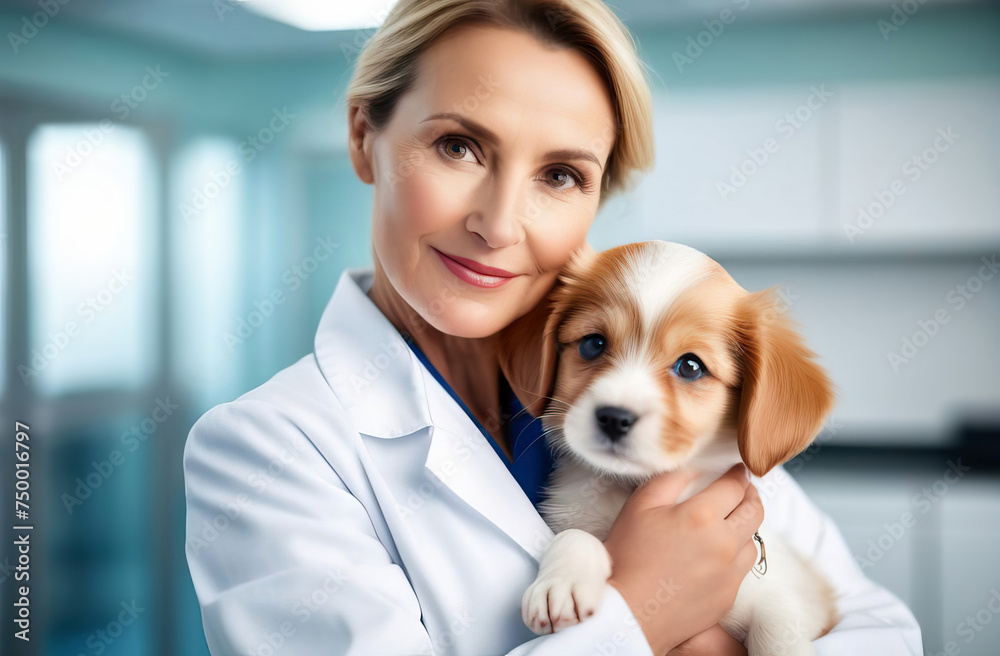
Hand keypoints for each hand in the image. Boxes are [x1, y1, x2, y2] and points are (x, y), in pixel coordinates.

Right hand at [603, 463, 763, 653]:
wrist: (627, 613)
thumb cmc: (627, 558)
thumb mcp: (640, 506)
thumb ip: (670, 479)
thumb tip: (695, 466)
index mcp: (702, 516)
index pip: (735, 485)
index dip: (737, 473)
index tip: (736, 469)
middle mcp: (724, 544)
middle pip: (755, 510)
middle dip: (750, 494)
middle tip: (742, 488)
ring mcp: (730, 573)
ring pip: (753, 540)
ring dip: (745, 525)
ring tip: (731, 520)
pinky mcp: (728, 596)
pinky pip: (742, 568)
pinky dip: (736, 554)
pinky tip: (719, 553)